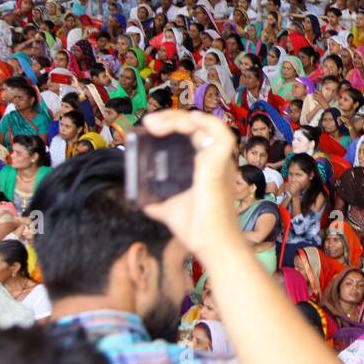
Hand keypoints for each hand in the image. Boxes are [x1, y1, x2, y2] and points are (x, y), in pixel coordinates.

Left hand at [138, 110, 241, 258]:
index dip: (172, 125)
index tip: (149, 127)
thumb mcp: (169, 210)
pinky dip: (208, 123)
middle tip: (148, 123)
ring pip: (207, 125)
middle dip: (171, 118)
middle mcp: (215, 160)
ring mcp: (219, 162)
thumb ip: (158, 203)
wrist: (211, 245)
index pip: (192, 134)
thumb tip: (142, 202)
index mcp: (205, 166)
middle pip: (196, 126)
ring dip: (182, 118)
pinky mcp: (219, 166)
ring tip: (157, 122)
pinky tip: (190, 118)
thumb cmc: (198, 229)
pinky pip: (222, 136)